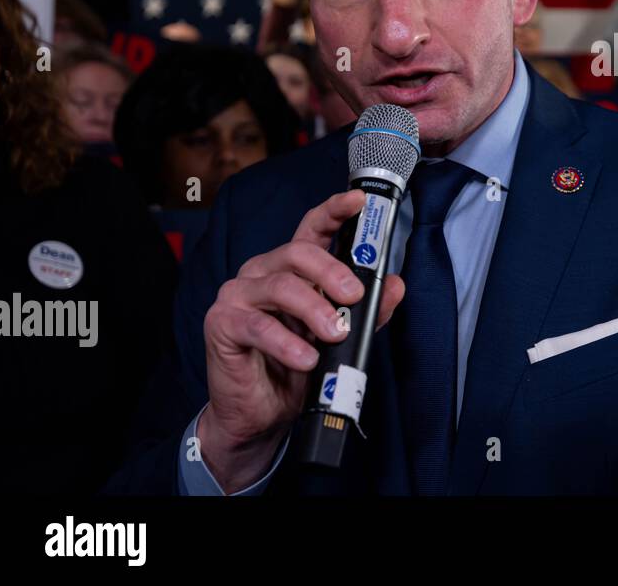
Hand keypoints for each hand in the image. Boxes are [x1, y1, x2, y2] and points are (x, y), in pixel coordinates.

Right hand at [198, 190, 406, 491]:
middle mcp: (263, 273)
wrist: (262, 414)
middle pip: (299, 253)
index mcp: (292, 269)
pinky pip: (258, 327)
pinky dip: (287, 343)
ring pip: (281, 287)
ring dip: (314, 310)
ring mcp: (239, 295)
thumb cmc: (297, 368)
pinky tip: (306, 359)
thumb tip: (395, 285)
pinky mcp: (222, 324)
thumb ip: (368, 311)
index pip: (312, 228)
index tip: (359, 201)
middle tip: (354, 296)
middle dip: (332, 271)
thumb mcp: (342, 338)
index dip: (335, 210)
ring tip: (335, 334)